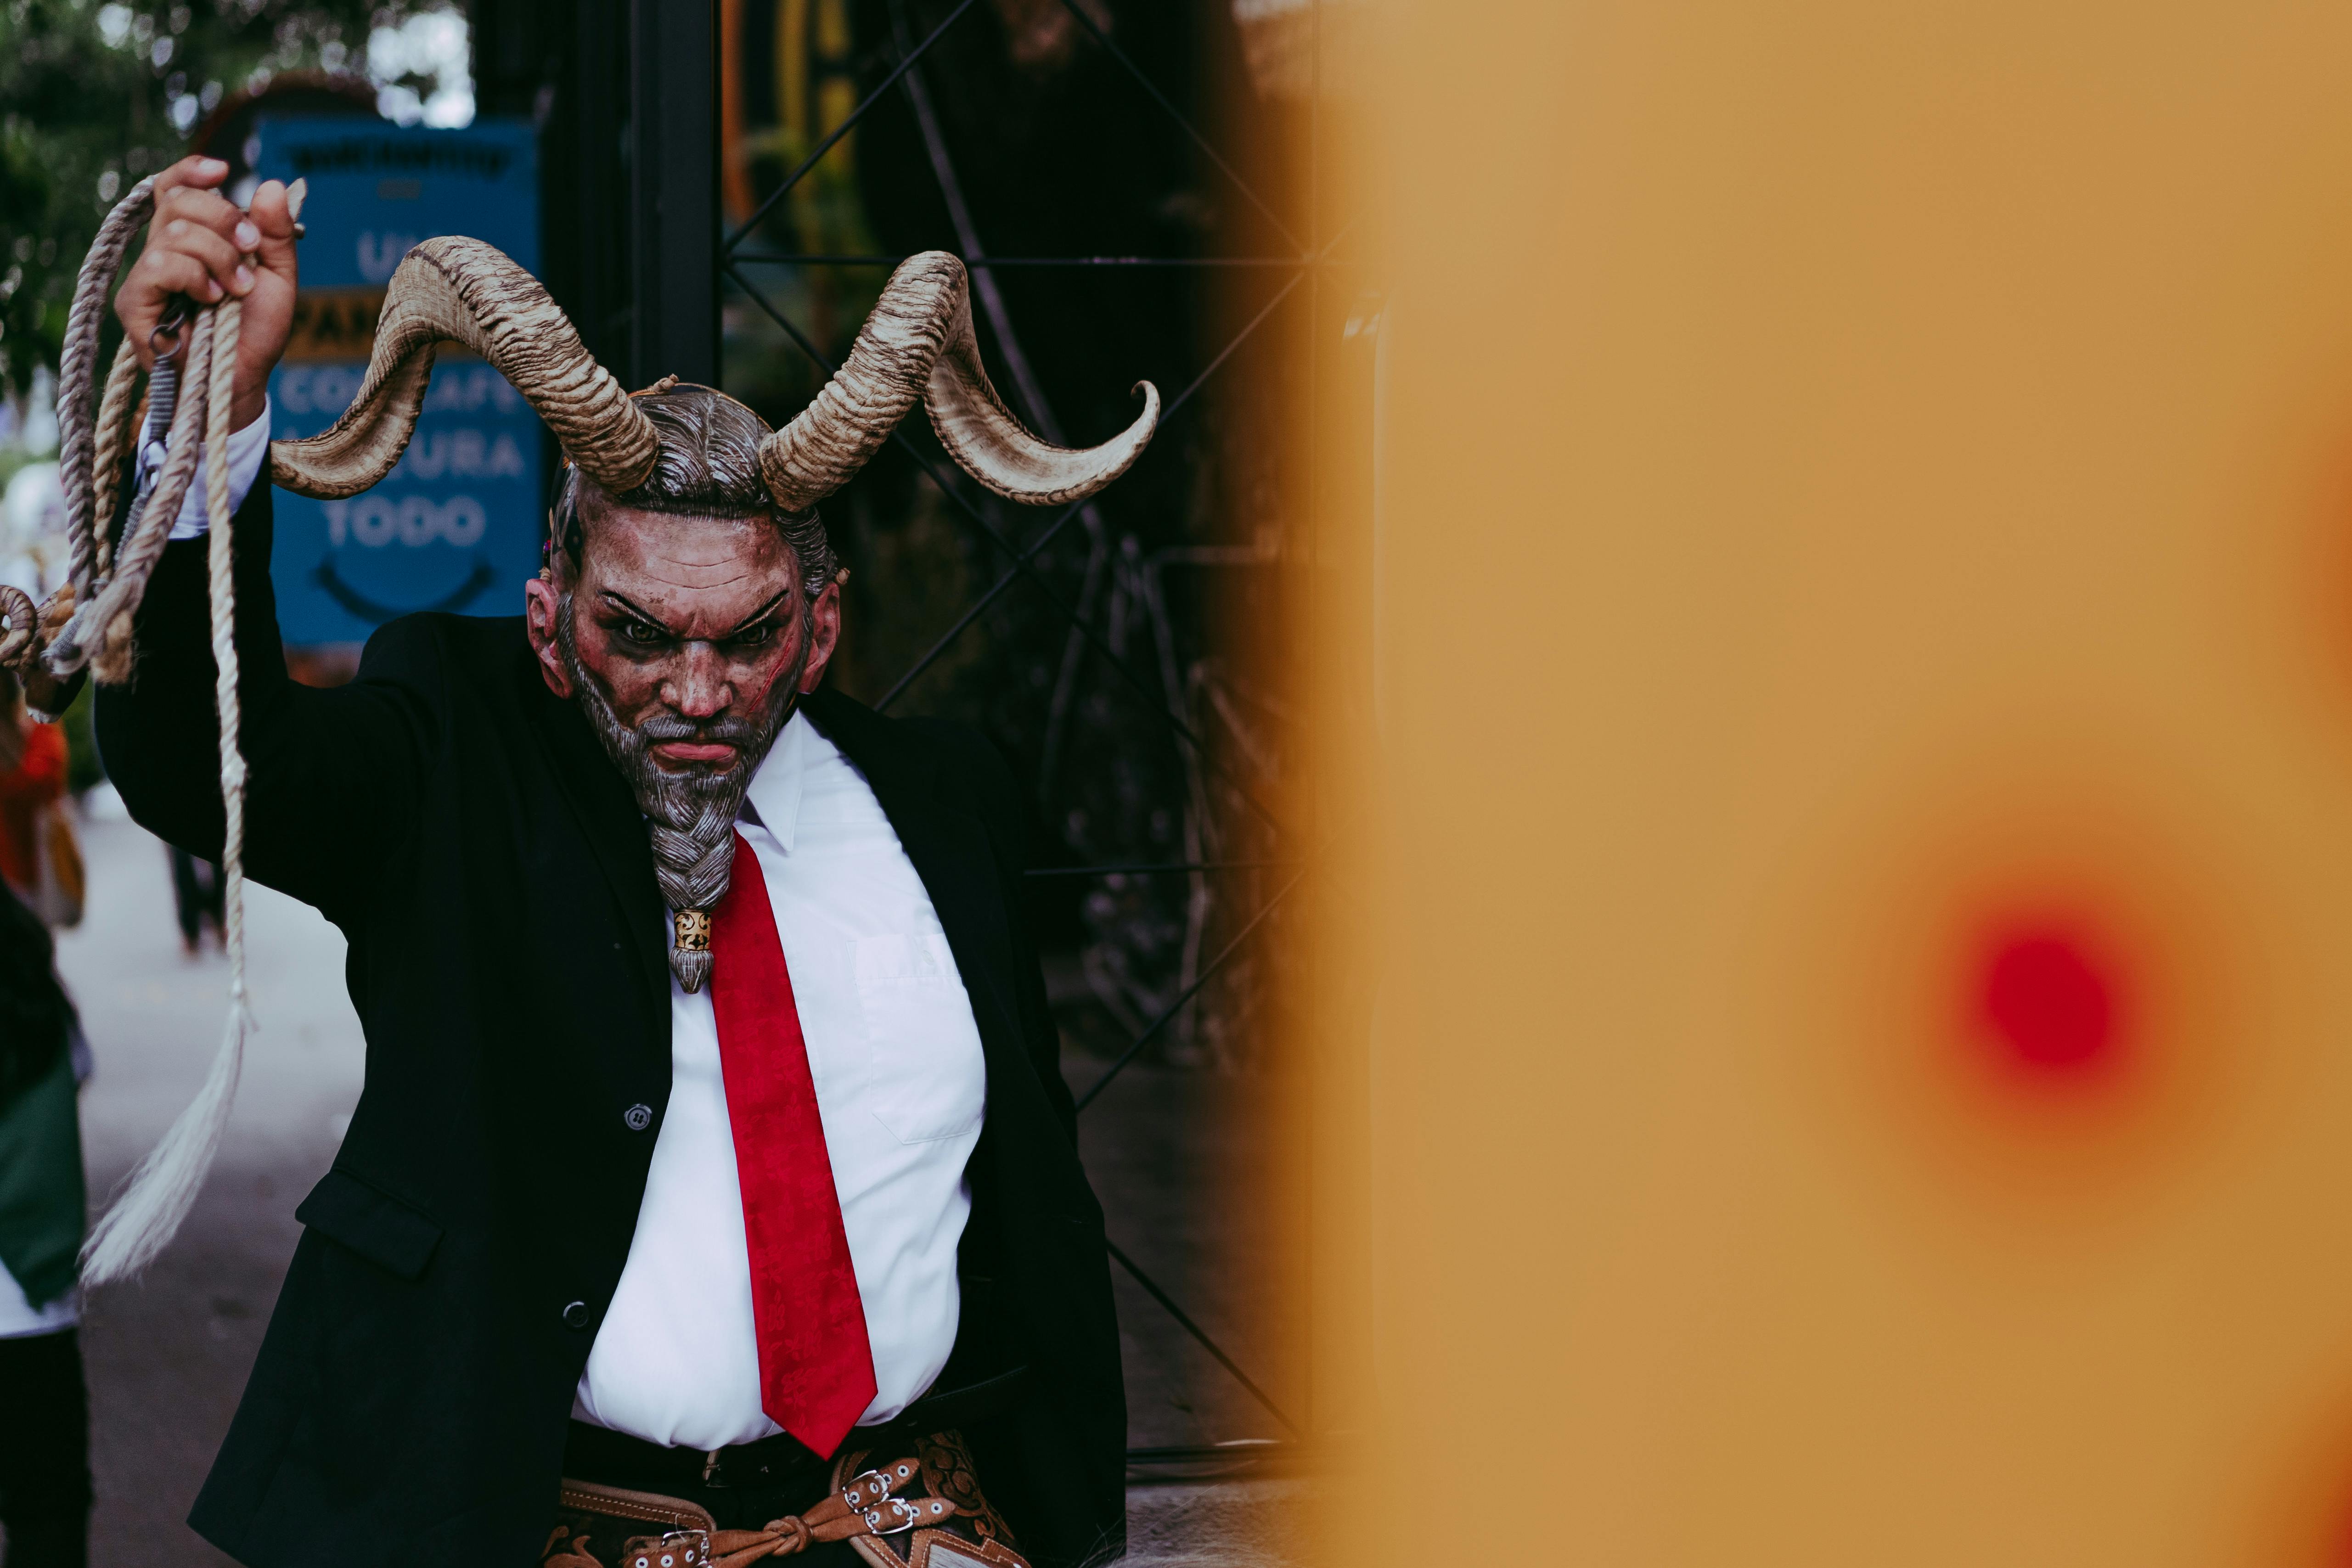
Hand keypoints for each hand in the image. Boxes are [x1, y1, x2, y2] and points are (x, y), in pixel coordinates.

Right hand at [114, 156, 299, 431]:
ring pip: (173, 232)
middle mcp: (164, 250)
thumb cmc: (254, 332)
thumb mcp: (278, 278)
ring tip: (235, 290)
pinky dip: (194, 276)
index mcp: (194, 239)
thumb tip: (273, 185)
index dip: (191, 171)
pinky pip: (159, 265)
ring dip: (217, 256)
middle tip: (249, 249)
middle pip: (177, 200)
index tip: (221, 171)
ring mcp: (146, 275)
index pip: (175, 188)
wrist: (242, 379)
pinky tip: (212, 298)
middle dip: (223, 218)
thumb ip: (275, 234)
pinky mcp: (135, 301)